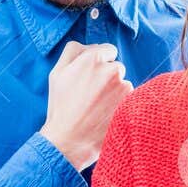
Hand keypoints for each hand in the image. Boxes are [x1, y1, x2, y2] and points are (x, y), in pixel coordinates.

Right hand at [40, 41, 133, 169]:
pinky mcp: (130, 104)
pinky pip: (129, 99)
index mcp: (92, 58)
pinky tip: (106, 115)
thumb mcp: (57, 73)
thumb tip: (90, 46)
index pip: (108, 50)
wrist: (69, 140)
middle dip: (107, 78)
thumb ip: (73, 51)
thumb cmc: (61, 107)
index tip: (91, 77)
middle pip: (117, 67)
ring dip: (115, 92)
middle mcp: (111, 69)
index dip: (99, 63)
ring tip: (97, 108)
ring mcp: (123, 87)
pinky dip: (120, 105)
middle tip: (91, 95)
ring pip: (123, 84)